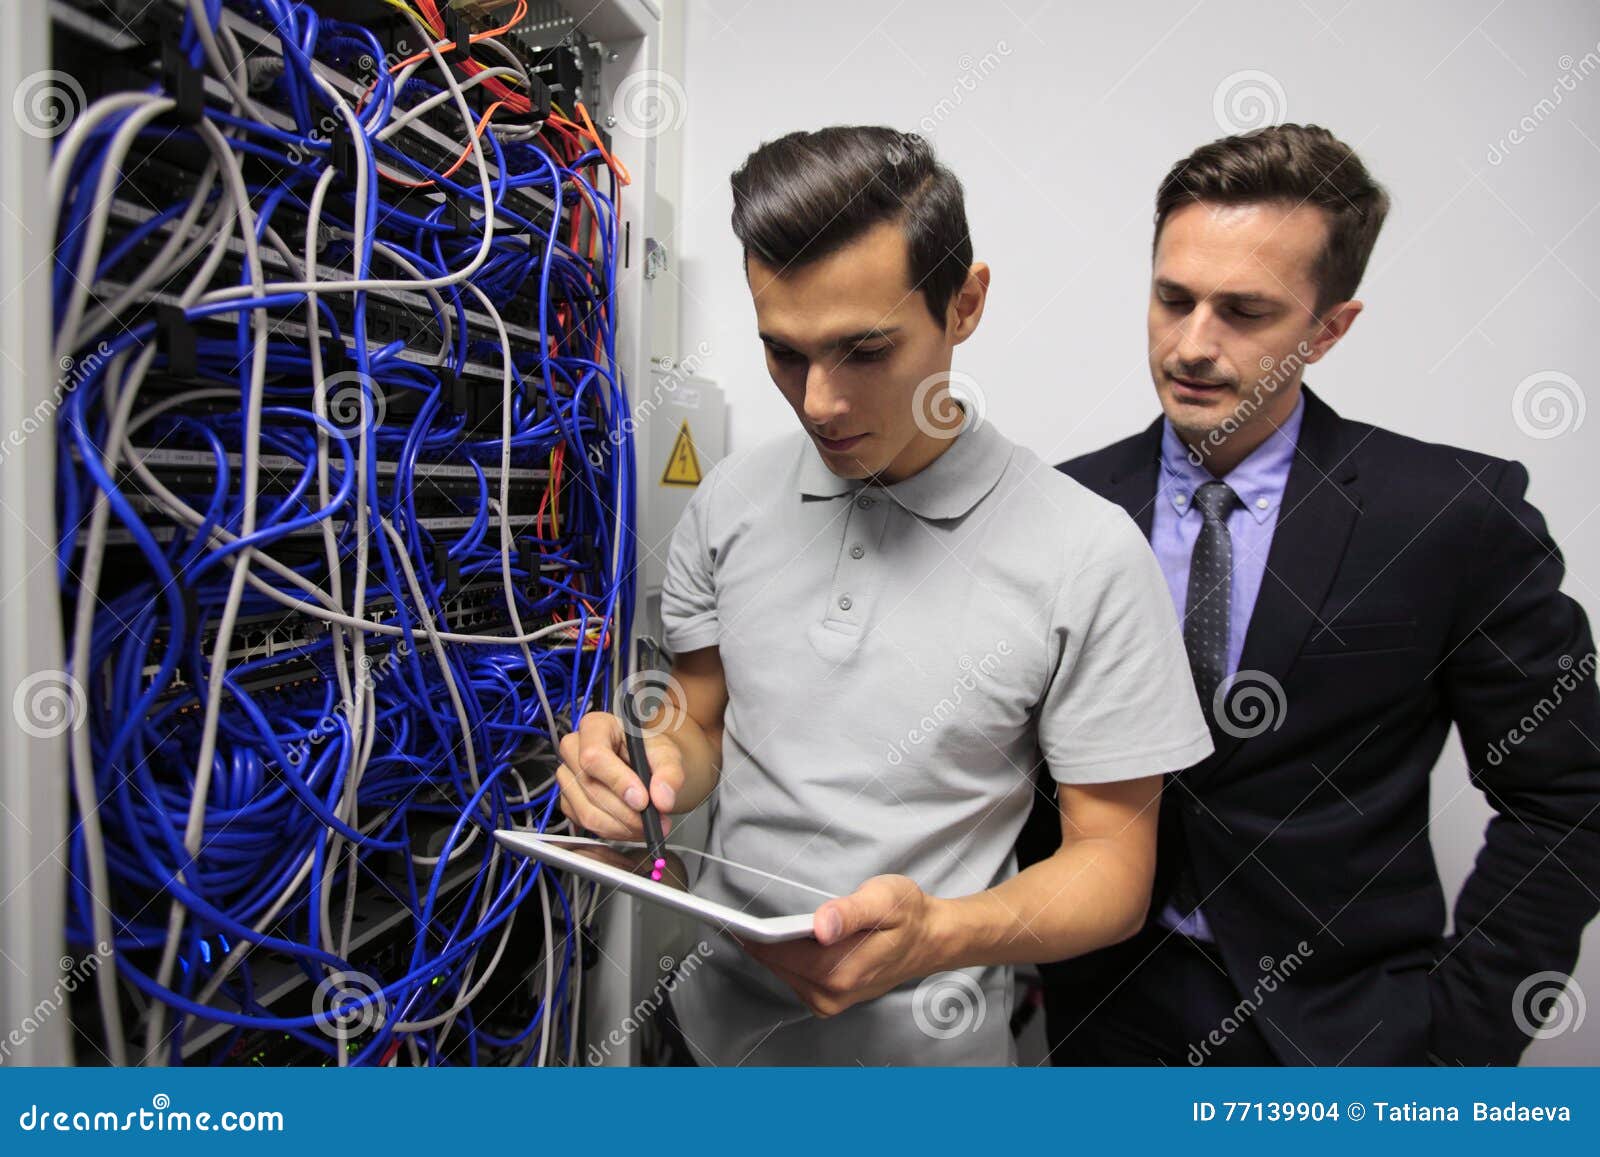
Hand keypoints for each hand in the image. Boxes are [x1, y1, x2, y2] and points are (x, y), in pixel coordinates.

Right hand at [556, 710, 684, 840]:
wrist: (646, 765)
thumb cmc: (649, 752)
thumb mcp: (667, 754)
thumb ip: (669, 773)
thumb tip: (662, 799)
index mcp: (595, 726)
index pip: (594, 755)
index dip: (618, 781)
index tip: (642, 800)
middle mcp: (574, 748)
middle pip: (590, 787)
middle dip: (626, 811)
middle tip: (653, 819)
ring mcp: (568, 776)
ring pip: (588, 812)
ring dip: (622, 826)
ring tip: (647, 825)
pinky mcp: (568, 801)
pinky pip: (587, 825)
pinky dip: (615, 832)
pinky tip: (633, 826)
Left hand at [739, 875, 946, 1017]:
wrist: (932, 939)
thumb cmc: (909, 915)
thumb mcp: (884, 899)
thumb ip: (850, 912)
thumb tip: (821, 925)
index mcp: (841, 970)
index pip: (781, 954)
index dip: (753, 937)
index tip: (727, 921)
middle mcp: (834, 993)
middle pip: (779, 966)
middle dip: (760, 943)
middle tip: (734, 918)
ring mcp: (833, 1000)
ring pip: (785, 974)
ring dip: (772, 952)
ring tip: (756, 927)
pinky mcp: (832, 998)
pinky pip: (797, 979)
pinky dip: (787, 960)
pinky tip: (785, 941)